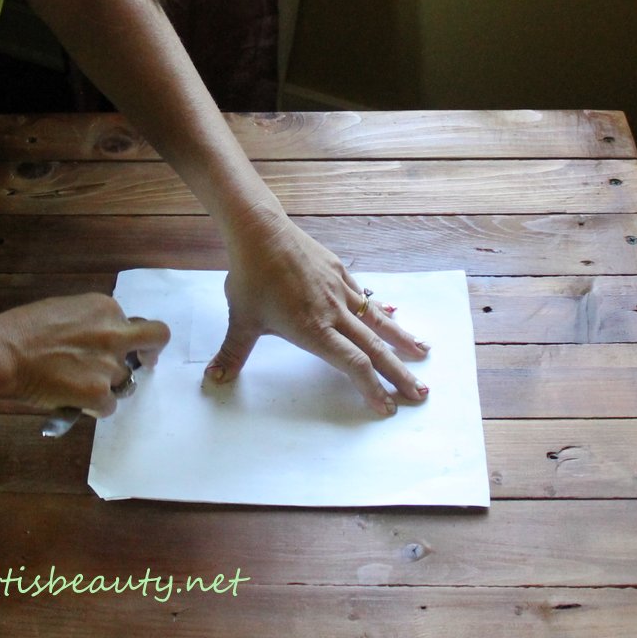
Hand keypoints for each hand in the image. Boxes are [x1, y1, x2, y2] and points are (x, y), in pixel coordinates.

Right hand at [0, 293, 169, 416]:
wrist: (4, 353)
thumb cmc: (24, 330)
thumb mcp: (65, 310)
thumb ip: (92, 322)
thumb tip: (102, 337)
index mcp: (105, 307)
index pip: (133, 322)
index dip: (129, 336)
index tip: (125, 345)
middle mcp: (114, 333)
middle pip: (156, 339)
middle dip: (152, 352)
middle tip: (146, 362)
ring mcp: (109, 364)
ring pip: (125, 381)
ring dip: (107, 386)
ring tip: (78, 385)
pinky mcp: (99, 393)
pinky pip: (108, 406)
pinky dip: (93, 407)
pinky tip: (74, 401)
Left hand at [208, 212, 430, 414]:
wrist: (260, 231)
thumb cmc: (250, 278)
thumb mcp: (241, 320)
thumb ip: (232, 353)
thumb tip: (212, 379)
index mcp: (314, 330)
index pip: (352, 364)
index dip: (371, 387)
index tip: (387, 406)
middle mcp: (334, 313)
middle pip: (375, 348)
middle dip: (399, 373)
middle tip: (421, 393)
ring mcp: (339, 290)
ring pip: (377, 321)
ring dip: (401, 340)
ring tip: (423, 353)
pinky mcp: (339, 272)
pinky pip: (366, 296)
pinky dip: (382, 309)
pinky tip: (393, 313)